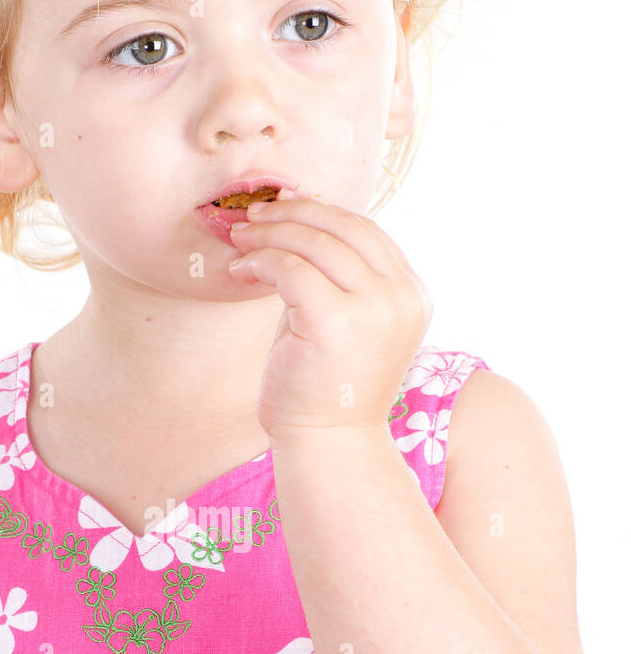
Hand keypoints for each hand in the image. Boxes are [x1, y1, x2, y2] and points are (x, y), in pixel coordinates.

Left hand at [228, 187, 432, 441]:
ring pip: (316, 244)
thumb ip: (336, 278)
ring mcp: (376, 309)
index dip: (321, 212)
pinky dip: (261, 262)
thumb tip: (297, 222)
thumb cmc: (326, 388)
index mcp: (412, 295)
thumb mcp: (346, 322)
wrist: (329, 443)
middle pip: (346, 228)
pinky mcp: (337, 321)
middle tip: (255, 215)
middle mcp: (402, 298)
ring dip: (272, 234)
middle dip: (295, 214)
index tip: (283, 210)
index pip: (367, 233)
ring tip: (241, 239)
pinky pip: (292, 269)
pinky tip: (241, 271)